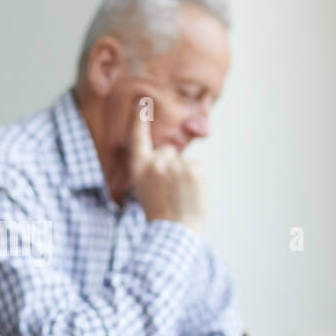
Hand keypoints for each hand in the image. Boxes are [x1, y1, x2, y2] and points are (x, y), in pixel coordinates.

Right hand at [129, 98, 205, 233]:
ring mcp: (176, 165)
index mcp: (140, 169)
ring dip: (185, 174)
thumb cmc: (159, 214)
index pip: (139, 138)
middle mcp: (156, 163)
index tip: (143, 102)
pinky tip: (190, 194)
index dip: (140, 120)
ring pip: (183, 161)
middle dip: (171, 166)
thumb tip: (169, 156)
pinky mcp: (194, 169)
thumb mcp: (145, 189)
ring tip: (180, 195)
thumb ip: (153, 169)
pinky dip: (197, 179)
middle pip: (168, 152)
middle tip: (170, 190)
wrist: (173, 233)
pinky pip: (196, 167)